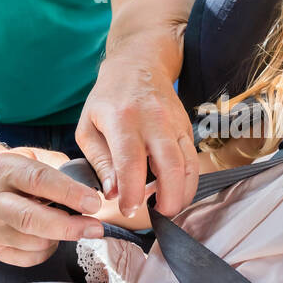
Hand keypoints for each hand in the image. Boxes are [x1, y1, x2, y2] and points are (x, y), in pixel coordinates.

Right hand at [0, 146, 105, 265]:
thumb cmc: (20, 171)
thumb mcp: (39, 157)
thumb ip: (65, 171)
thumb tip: (95, 193)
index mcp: (5, 168)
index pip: (39, 180)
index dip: (70, 193)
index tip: (94, 203)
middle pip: (30, 219)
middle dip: (68, 227)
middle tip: (95, 228)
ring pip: (33, 242)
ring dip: (59, 237)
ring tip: (66, 225)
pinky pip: (29, 258)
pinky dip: (47, 250)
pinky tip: (47, 235)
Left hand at [75, 57, 198, 217]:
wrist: (139, 65)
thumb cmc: (108, 99)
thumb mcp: (89, 127)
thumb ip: (100, 162)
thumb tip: (113, 193)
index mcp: (122, 119)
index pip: (130, 162)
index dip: (132, 192)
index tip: (128, 210)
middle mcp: (153, 120)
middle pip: (170, 165)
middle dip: (168, 198)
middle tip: (157, 217)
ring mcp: (174, 123)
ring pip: (188, 164)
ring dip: (182, 193)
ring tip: (168, 210)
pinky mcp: (186, 128)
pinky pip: (193, 160)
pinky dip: (188, 182)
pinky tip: (176, 193)